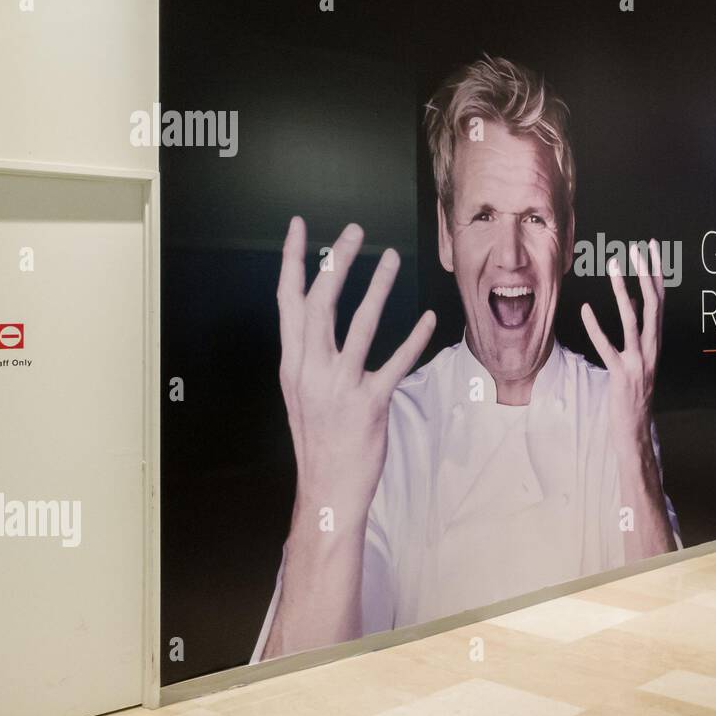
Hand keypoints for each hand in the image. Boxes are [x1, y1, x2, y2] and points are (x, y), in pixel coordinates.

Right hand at [277, 217, 435, 526]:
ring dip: (377, 287)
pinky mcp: (370, 404)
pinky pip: (394, 364)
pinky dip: (413, 339)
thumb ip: (308, 354)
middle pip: (321, 303)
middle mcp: (310, 370)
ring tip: (392, 257)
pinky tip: (428, 318)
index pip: (288, 301)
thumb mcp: (301, 391)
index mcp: (292, 363)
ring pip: (359, 325)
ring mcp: (339, 387)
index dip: (294, 261)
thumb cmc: (319, 437)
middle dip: (337, 262)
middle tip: (355, 231)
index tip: (300, 226)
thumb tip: (314, 317)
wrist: (326, 489)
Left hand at [580, 240, 662, 452]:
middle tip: (637, 249)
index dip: (657, 273)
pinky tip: (585, 308)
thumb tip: (632, 299)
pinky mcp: (621, 374)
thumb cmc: (635, 390)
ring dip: (622, 290)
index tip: (651, 249)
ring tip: (614, 267)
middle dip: (646, 274)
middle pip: (653, 303)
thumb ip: (638, 328)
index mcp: (656, 341)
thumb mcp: (641, 356)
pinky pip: (607, 346)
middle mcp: (652, 347)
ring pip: (632, 319)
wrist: (635, 427)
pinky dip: (596, 326)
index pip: (660, 300)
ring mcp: (639, 361)